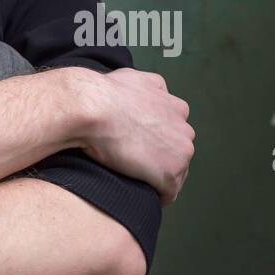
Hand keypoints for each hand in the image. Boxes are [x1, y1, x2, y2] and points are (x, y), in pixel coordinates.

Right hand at [79, 68, 194, 204]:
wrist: (91, 109)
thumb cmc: (102, 93)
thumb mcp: (131, 78)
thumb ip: (145, 86)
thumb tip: (140, 89)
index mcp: (174, 105)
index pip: (174, 128)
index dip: (157, 139)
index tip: (141, 146)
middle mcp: (183, 126)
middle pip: (178, 148)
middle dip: (162, 156)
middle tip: (137, 164)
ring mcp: (179, 150)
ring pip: (178, 171)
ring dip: (161, 177)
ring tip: (142, 184)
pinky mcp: (168, 173)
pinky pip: (170, 191)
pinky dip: (160, 196)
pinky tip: (147, 197)